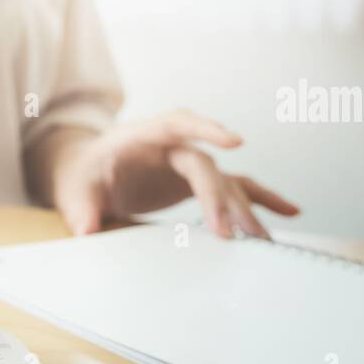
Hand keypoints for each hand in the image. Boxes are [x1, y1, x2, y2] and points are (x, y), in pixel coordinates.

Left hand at [46, 113, 299, 238]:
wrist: (89, 174)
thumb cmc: (83, 176)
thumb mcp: (73, 190)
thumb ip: (81, 207)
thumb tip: (85, 230)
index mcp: (141, 136)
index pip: (177, 125)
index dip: (206, 130)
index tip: (236, 142)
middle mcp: (171, 145)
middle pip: (204, 166)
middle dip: (217, 197)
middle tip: (228, 231)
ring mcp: (187, 162)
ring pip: (224, 180)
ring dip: (245, 207)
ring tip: (263, 238)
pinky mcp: (196, 181)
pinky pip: (233, 187)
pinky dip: (259, 199)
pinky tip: (290, 212)